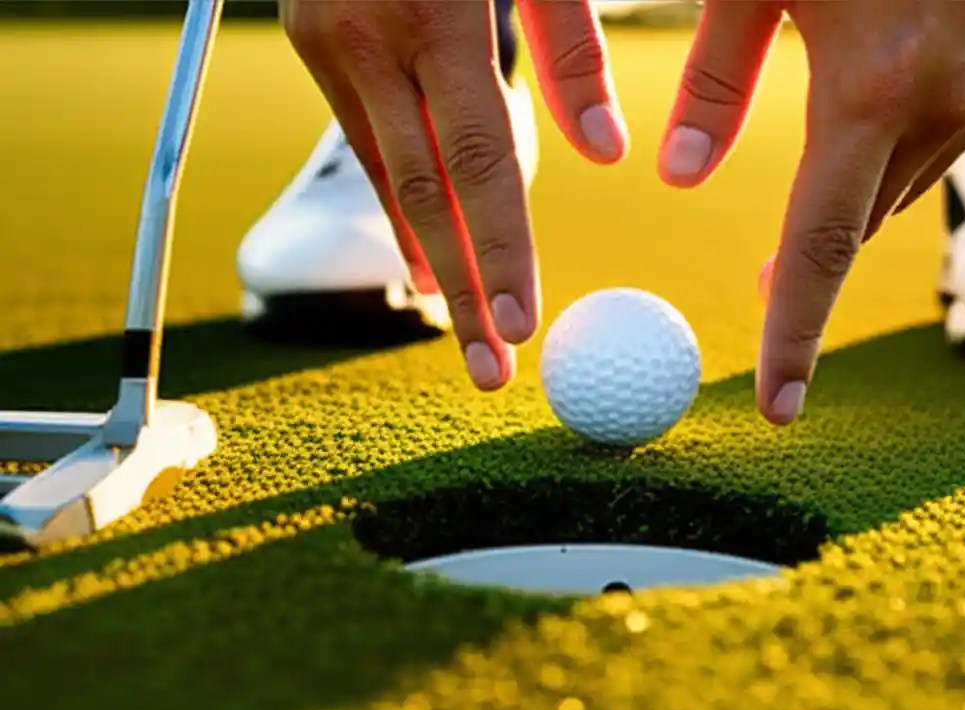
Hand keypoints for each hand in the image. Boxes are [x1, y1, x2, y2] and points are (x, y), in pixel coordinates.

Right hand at [280, 0, 628, 389]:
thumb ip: (572, 50)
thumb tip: (607, 157)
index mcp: (438, 13)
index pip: (479, 162)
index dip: (501, 251)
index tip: (521, 329)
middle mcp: (368, 35)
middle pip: (421, 193)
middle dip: (461, 289)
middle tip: (494, 373)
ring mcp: (326, 36)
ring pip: (382, 174)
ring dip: (424, 256)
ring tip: (462, 331)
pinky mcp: (312, 37)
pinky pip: (362, 137)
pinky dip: (396, 199)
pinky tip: (421, 253)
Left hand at [659, 0, 964, 423]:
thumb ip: (715, 83)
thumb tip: (680, 180)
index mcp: (872, 90)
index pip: (818, 248)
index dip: (793, 337)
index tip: (777, 410)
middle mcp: (940, 108)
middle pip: (855, 224)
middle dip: (806, 259)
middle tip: (758, 285)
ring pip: (895, 191)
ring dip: (847, 202)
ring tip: (811, 187)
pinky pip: (933, 151)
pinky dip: (887, 158)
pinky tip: (868, 122)